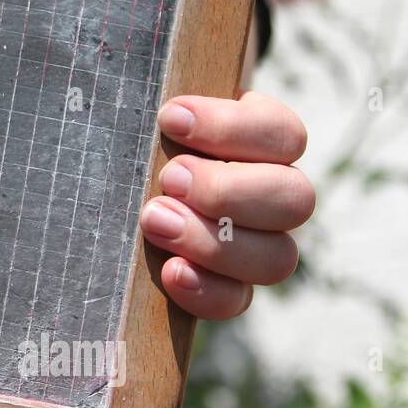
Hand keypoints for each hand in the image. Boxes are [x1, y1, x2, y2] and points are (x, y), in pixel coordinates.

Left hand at [140, 91, 313, 320]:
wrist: (113, 180)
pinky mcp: (229, 285)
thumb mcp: (145, 113)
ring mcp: (257, 245)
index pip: (283, 135)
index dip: (232, 128)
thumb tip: (157, 108)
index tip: (169, 119)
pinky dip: (207, 290)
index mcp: (263, 141)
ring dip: (213, 241)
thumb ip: (162, 113)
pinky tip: (171, 272)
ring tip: (154, 220)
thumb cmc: (135, 137)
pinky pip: (237, 300)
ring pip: (277, 257)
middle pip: (295, 200)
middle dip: (227, 190)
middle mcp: (272, 194)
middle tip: (169, 179)